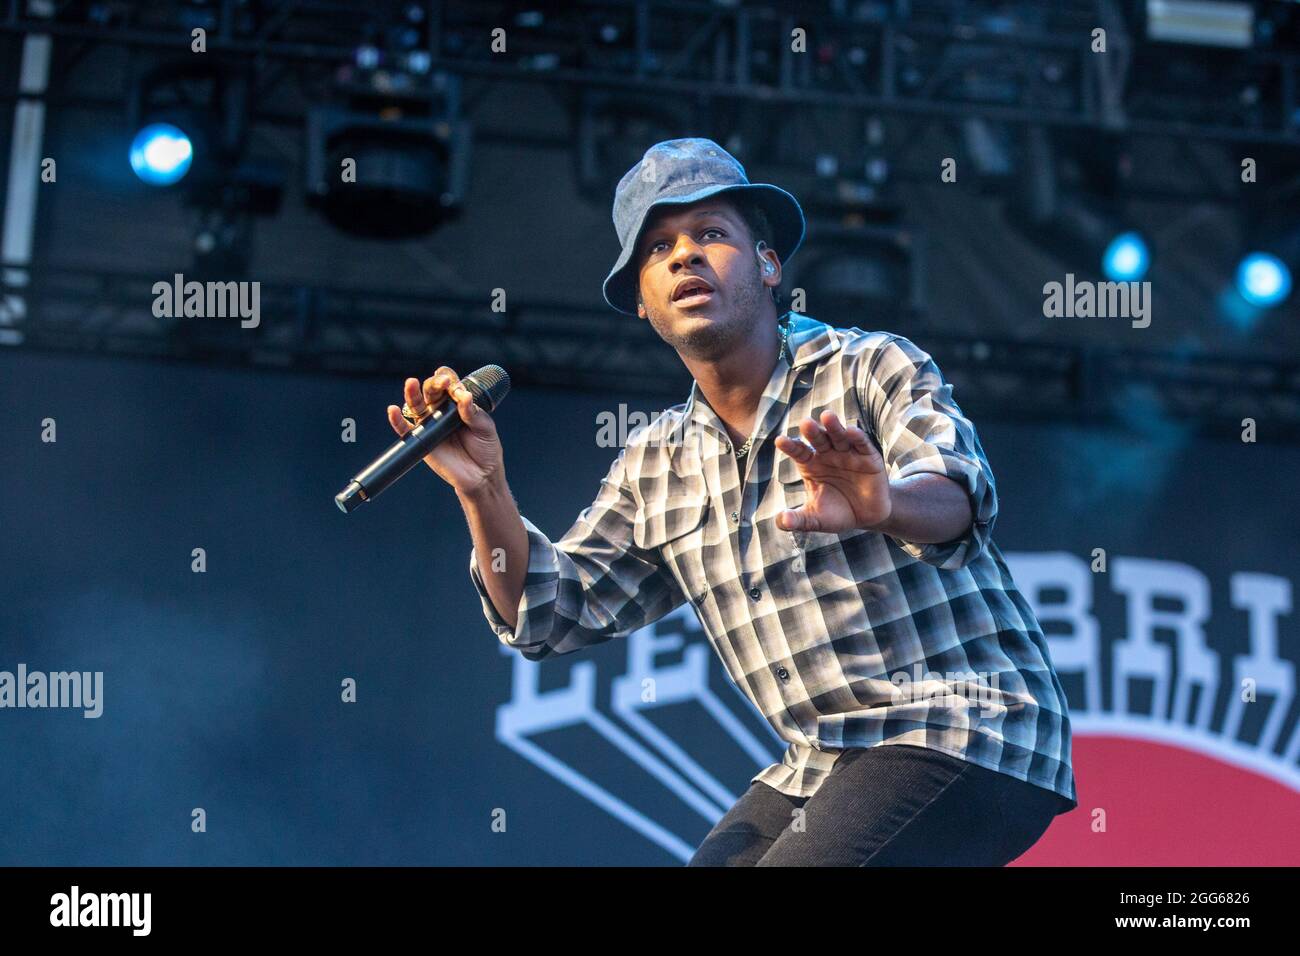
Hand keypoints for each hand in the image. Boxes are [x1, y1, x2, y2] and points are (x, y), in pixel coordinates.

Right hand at [386, 366, 503, 496]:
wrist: (481, 475)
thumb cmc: (485, 448)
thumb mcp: (485, 427)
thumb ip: (473, 412)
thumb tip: (463, 395)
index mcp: (457, 402)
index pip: (449, 384)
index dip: (449, 380)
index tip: (454, 384)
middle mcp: (441, 410)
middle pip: (431, 390)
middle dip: (434, 383)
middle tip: (442, 383)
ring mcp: (429, 424)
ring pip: (415, 405)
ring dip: (411, 393)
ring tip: (411, 384)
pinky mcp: (420, 440)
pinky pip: (404, 429)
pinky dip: (396, 420)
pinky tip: (393, 410)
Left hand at [773, 410, 890, 532]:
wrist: (867, 518)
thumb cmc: (836, 514)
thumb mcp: (815, 520)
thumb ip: (798, 520)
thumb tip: (782, 521)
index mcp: (811, 464)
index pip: (798, 452)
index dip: (790, 446)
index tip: (780, 441)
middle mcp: (827, 454)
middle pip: (818, 440)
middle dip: (812, 431)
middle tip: (805, 423)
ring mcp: (848, 453)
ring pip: (839, 436)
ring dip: (834, 426)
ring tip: (827, 416)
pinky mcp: (869, 457)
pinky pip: (862, 444)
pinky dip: (857, 437)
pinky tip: (851, 431)